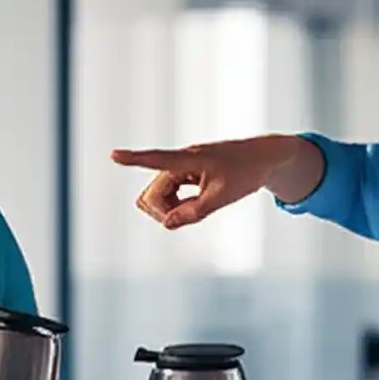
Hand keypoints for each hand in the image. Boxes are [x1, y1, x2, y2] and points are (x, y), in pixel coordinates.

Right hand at [111, 135, 303, 229]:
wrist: (265, 158)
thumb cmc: (246, 173)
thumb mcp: (222, 198)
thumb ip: (194, 213)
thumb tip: (167, 224)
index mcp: (189, 159)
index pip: (156, 159)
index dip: (133, 160)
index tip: (113, 154)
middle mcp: (180, 161)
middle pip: (151, 194)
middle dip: (163, 212)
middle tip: (192, 216)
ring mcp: (182, 168)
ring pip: (157, 196)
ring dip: (171, 210)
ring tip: (199, 209)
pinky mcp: (186, 174)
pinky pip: (168, 195)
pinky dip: (178, 206)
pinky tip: (197, 205)